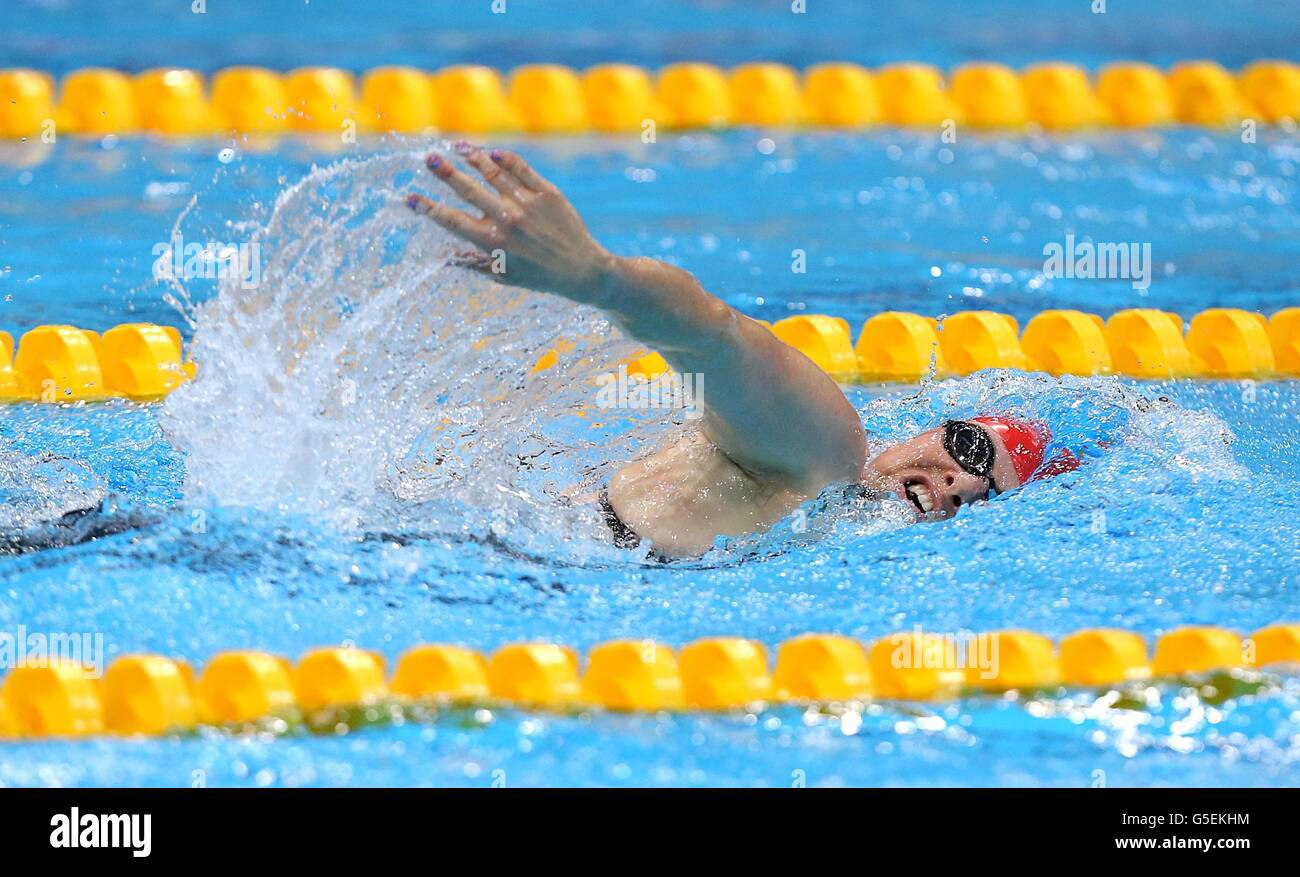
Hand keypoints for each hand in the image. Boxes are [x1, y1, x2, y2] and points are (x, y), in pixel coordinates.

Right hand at [406, 145, 616, 304]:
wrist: (582, 270)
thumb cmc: (538, 276)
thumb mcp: (502, 275)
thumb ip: (470, 263)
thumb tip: (438, 258)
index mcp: (494, 243)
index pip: (452, 221)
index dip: (428, 208)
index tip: (409, 198)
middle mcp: (508, 220)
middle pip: (469, 190)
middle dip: (445, 172)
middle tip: (428, 158)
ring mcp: (528, 203)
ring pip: (493, 172)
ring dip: (472, 157)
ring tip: (456, 148)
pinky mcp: (547, 193)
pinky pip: (521, 168)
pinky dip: (504, 158)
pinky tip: (489, 152)